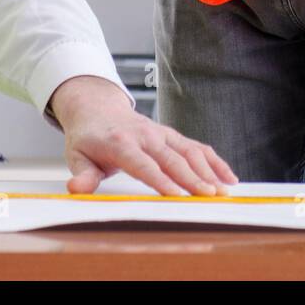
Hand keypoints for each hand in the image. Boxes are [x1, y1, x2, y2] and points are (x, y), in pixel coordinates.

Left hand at [49, 76, 237, 195]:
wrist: (96, 108)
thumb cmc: (88, 138)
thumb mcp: (77, 156)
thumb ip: (82, 175)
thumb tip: (75, 190)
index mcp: (120, 142)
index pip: (143, 164)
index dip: (160, 180)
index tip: (176, 196)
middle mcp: (145, 135)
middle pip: (171, 158)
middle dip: (191, 178)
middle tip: (209, 196)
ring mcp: (160, 133)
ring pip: (188, 151)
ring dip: (207, 170)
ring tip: (223, 191)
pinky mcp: (171, 135)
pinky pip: (196, 146)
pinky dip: (214, 161)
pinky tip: (229, 177)